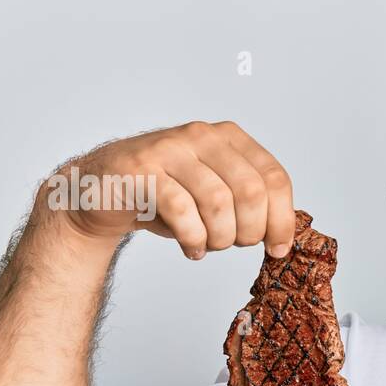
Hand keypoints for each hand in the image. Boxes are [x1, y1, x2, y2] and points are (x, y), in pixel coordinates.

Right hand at [42, 120, 295, 258]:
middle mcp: (201, 135)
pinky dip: (193, 239)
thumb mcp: (215, 194)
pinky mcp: (141, 170)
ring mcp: (169, 149)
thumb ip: (249, 204)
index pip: (274, 177)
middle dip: (250, 232)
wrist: (100, 192)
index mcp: (228, 137)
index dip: (282, 219)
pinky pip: (182, 211)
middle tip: (235, 246)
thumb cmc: (165, 197)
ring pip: (218, 203)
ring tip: (208, 246)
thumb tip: (284, 235)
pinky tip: (190, 248)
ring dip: (220, 238)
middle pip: (251, 192)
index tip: (278, 249)